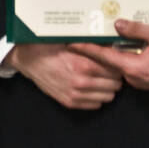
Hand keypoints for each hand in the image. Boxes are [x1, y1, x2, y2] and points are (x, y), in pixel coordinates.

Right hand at [7, 43, 123, 109]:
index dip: (117, 66)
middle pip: (114, 85)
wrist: (31, 60)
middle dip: (115, 77)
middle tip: (111, 71)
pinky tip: (93, 88)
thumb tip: (112, 45)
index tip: (116, 62)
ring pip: (107, 97)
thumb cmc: (51, 48)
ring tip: (103, 79)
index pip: (114, 70)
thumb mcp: (74, 43)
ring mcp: (75, 95)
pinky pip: (95, 105)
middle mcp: (81, 82)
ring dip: (108, 88)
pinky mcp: (69, 103)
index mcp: (84, 65)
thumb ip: (93, 47)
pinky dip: (97, 97)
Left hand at [69, 19, 148, 92]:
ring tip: (110, 31)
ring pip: (120, 62)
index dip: (86, 49)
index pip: (104, 57)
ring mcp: (139, 81)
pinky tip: (130, 43)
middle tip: (89, 29)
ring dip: (116, 49)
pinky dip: (127, 54)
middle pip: (110, 59)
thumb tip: (117, 23)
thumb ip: (139, 29)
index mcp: (136, 67)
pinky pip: (130, 65)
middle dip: (100, 45)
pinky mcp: (145, 80)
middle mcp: (133, 77)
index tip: (71, 42)